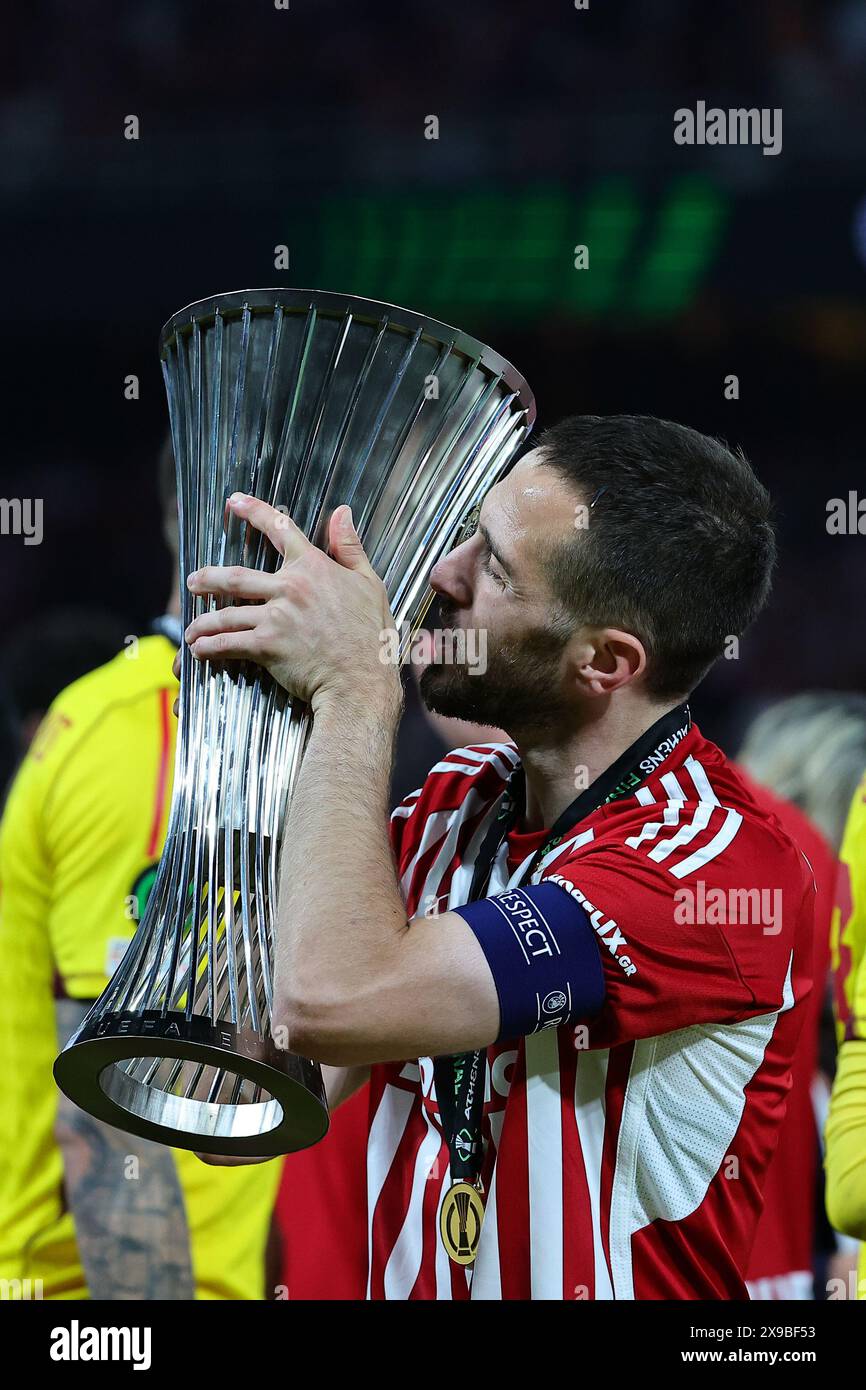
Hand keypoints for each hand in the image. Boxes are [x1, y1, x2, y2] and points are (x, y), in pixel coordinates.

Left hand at [184, 495, 402, 716]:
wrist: (361, 680)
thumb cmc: (370, 636)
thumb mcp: (369, 584)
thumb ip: (351, 548)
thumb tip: (342, 513)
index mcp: (313, 567)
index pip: (279, 528)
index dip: (254, 511)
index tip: (234, 502)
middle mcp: (290, 587)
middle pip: (234, 576)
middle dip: (207, 579)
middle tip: (193, 582)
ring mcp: (276, 617)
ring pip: (225, 613)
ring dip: (201, 621)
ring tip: (190, 627)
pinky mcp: (267, 646)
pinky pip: (228, 643)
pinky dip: (209, 647)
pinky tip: (198, 650)